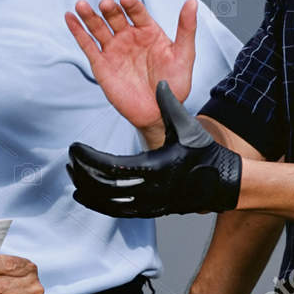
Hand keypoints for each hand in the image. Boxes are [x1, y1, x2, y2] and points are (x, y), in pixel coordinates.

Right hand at [65, 0, 196, 145]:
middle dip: (110, 10)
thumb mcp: (184, 54)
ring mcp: (114, 50)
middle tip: (106, 4)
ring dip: (89, 16)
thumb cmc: (175, 84)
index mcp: (148, 32)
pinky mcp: (101, 64)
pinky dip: (77, 31)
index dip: (131, 5)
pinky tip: (70, 18)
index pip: (137, 13)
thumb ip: (186, 28)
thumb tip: (191, 3)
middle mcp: (129, 38)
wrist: (159, 112)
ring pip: (98, 28)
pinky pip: (87, 45)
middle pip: (115, 17)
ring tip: (81, 5)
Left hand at [68, 83, 241, 217]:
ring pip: (108, 203)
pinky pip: (117, 211)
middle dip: (82, 173)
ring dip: (86, 190)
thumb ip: (169, 105)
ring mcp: (150, 204)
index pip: (111, 167)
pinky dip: (97, 204)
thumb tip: (159, 82)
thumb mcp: (188, 127)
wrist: (223, 183)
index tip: (74, 147)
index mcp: (156, 168)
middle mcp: (151, 190)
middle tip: (69, 159)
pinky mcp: (150, 211)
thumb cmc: (205, 152)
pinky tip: (83, 194)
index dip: (88, 158)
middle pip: (104, 187)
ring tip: (72, 174)